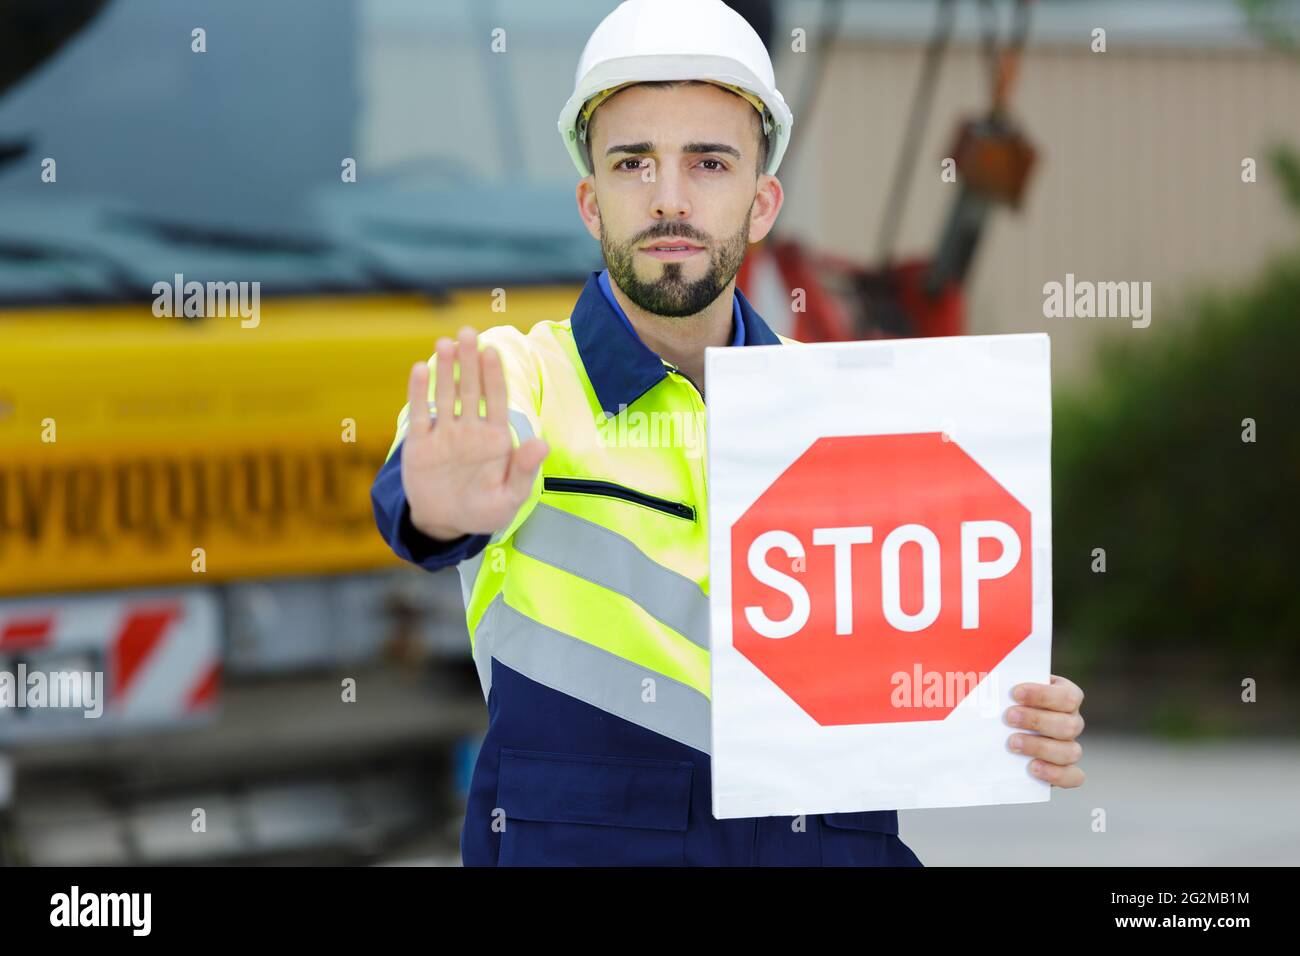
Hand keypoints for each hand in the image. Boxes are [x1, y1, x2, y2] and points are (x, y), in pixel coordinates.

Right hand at [401, 327, 548, 540]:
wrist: (446, 524)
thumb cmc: (483, 511)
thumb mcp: (510, 498)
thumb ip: (525, 470)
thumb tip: (543, 443)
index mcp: (494, 439)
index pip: (496, 400)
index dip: (494, 376)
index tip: (492, 351)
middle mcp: (469, 431)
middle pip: (471, 390)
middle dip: (469, 361)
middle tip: (467, 333)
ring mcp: (444, 435)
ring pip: (446, 395)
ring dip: (446, 369)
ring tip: (445, 342)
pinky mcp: (420, 445)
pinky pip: (420, 415)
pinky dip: (419, 392)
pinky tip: (421, 369)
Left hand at [1005, 674, 1085, 787]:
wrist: (1001, 727)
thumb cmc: (1004, 700)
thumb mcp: (1004, 686)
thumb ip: (1000, 679)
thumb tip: (976, 667)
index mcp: (1064, 696)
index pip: (1067, 696)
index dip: (1044, 695)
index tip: (1015, 693)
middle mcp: (1071, 721)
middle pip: (1069, 725)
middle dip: (1037, 721)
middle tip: (1009, 717)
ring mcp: (1069, 746)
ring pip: (1071, 751)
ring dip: (1040, 747)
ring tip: (1012, 743)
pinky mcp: (1064, 770)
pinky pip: (1073, 776)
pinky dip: (1056, 774)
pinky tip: (1032, 768)